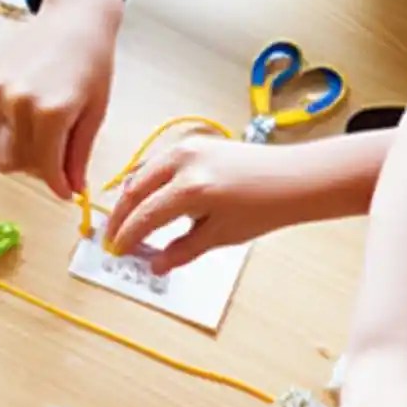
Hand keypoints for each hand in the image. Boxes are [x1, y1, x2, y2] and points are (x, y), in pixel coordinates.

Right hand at [0, 0, 123, 199]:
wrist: (74, 16)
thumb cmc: (93, 62)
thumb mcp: (95, 111)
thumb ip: (79, 153)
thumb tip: (73, 189)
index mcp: (52, 112)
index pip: (47, 168)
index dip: (58, 187)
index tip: (66, 193)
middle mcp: (20, 103)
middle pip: (19, 164)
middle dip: (39, 172)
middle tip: (57, 163)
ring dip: (18, 158)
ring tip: (39, 146)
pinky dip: (6, 135)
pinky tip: (27, 121)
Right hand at [105, 137, 301, 272]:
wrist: (294, 178)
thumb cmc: (266, 205)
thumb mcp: (221, 236)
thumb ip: (182, 250)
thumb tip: (156, 264)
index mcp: (192, 188)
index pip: (144, 216)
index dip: (127, 237)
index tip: (118, 251)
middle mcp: (184, 161)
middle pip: (134, 191)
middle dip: (120, 217)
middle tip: (113, 239)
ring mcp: (187, 146)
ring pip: (142, 173)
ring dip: (130, 198)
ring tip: (125, 222)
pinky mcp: (193, 141)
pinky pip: (157, 162)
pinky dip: (145, 182)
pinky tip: (145, 199)